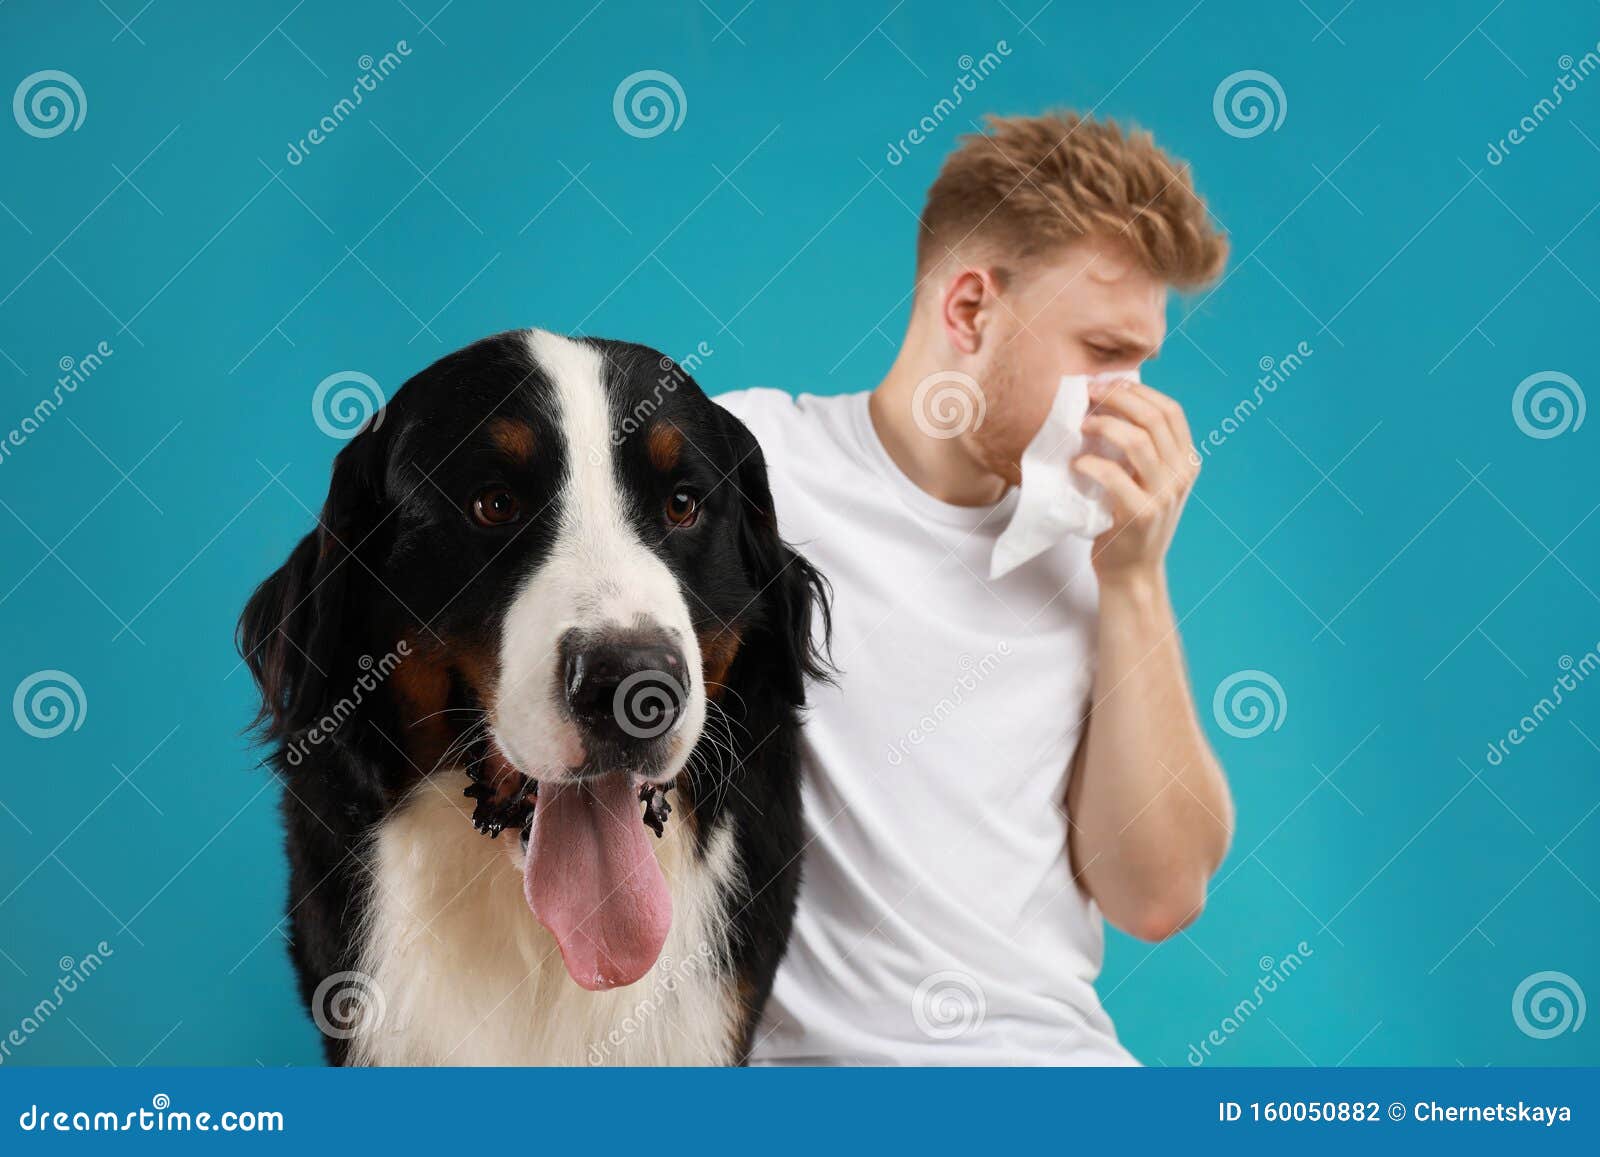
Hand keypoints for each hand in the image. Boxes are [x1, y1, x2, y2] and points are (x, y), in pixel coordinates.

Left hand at [1073, 378, 1198, 585]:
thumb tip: (1110, 400)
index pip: (1170, 410)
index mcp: (1187, 461)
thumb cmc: (1130, 519)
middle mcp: (1182, 475)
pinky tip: (1077, 464)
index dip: (1137, 391)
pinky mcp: (1140, 515)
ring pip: (1137, 441)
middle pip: (1153, 418)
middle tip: (1088, 395)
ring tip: (1082, 427)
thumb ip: (1143, 449)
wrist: (1133, 571)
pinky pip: (1114, 476)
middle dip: (1117, 398)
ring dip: (1104, 426)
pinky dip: (1091, 464)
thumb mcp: (1149, 480)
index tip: (1106, 383)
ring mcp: (1164, 495)